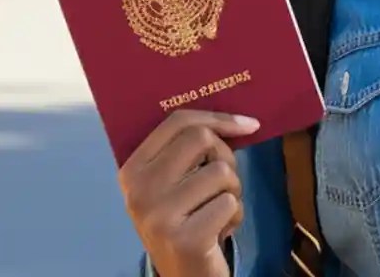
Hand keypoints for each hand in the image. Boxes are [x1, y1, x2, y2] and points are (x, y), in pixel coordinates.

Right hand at [119, 109, 260, 276]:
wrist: (183, 276)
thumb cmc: (183, 221)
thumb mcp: (171, 184)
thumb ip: (186, 152)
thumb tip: (238, 119)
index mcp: (132, 170)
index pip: (177, 122)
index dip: (218, 117)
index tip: (247, 124)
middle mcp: (139, 190)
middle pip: (201, 139)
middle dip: (226, 156)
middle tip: (224, 181)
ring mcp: (159, 215)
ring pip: (221, 172)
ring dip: (233, 191)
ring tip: (217, 211)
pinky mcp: (185, 239)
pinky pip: (230, 203)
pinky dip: (235, 216)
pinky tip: (219, 231)